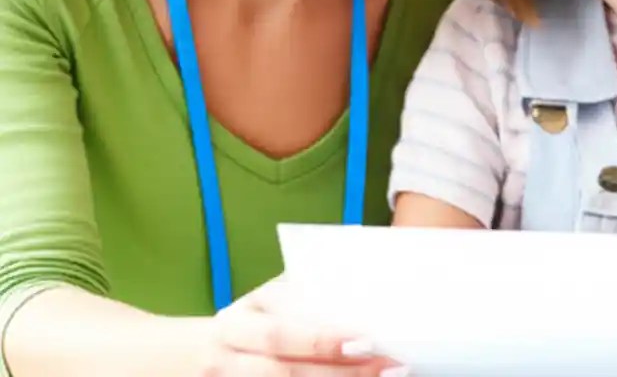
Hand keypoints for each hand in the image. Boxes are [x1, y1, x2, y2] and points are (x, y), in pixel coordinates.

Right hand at [197, 277, 404, 375]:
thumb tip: (364, 293)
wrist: (184, 358)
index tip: (368, 340)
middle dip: (340, 372)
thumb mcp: (261, 306)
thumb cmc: (246, 325)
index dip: (323, 341)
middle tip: (387, 366)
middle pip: (284, 373)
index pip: (281, 334)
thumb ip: (299, 298)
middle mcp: (226, 362)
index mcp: (237, 324)